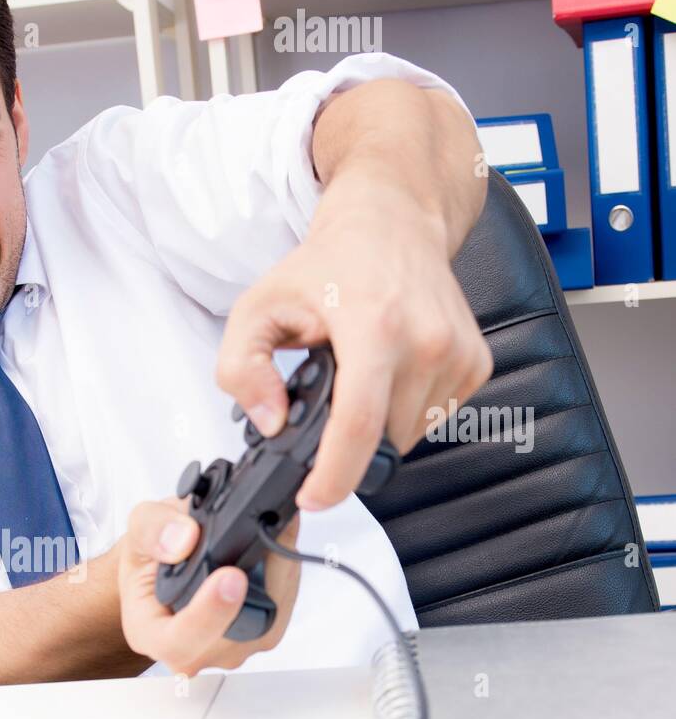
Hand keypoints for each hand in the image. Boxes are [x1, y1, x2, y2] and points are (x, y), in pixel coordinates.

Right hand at [118, 499, 300, 676]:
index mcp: (153, 634)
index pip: (182, 640)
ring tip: (265, 527)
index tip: (231, 575)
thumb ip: (152, 528)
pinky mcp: (264, 635)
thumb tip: (183, 539)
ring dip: (279, 568)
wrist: (161, 570)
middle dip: (263, 573)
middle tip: (268, 523)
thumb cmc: (148, 560)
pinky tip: (272, 549)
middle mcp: (196, 651)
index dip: (210, 612)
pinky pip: (284, 607)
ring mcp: (233, 648)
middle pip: (242, 625)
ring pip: (271, 614)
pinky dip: (285, 573)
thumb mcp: (137, 528)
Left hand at [217, 174, 491, 511]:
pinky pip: (433, 419)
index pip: (360, 424)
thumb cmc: (327, 264)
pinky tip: (387, 375)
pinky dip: (402, 412)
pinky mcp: (476, 364)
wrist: (392, 221)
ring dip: (376, 426)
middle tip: (324, 401)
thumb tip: (270, 421)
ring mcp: (459, 353)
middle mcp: (428, 340)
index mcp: (376, 325)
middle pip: (382, 438)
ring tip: (357, 377)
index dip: (334, 476)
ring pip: (409, 435)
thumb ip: (242, 368)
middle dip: (347, 443)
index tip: (313, 498)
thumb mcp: (258, 307)